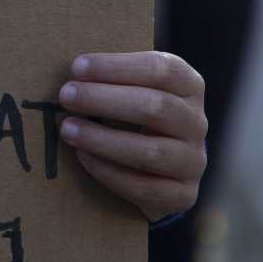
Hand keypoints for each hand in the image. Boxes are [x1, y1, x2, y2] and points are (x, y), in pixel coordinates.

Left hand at [57, 51, 207, 222]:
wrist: (157, 168)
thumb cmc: (133, 115)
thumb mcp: (131, 88)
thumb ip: (110, 78)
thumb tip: (70, 72)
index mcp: (188, 87)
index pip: (163, 70)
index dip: (118, 67)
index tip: (77, 67)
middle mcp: (196, 123)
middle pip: (157, 107)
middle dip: (104, 100)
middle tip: (66, 96)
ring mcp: (193, 161)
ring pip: (151, 152)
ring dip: (102, 139)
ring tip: (68, 129)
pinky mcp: (182, 194)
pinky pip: (144, 187)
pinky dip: (108, 171)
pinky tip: (82, 156)